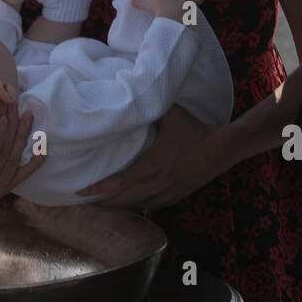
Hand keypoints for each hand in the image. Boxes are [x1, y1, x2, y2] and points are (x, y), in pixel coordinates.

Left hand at [77, 106, 228, 209]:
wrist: (221, 150)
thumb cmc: (195, 131)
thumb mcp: (171, 114)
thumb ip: (151, 106)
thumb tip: (134, 94)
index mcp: (151, 166)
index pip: (118, 183)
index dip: (97, 189)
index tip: (80, 192)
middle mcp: (156, 184)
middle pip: (122, 201)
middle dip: (102, 203)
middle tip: (83, 203)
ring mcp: (166, 194)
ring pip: (136, 206)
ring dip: (118, 207)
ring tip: (101, 205)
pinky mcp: (175, 197)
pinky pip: (150, 206)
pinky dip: (136, 206)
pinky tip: (129, 203)